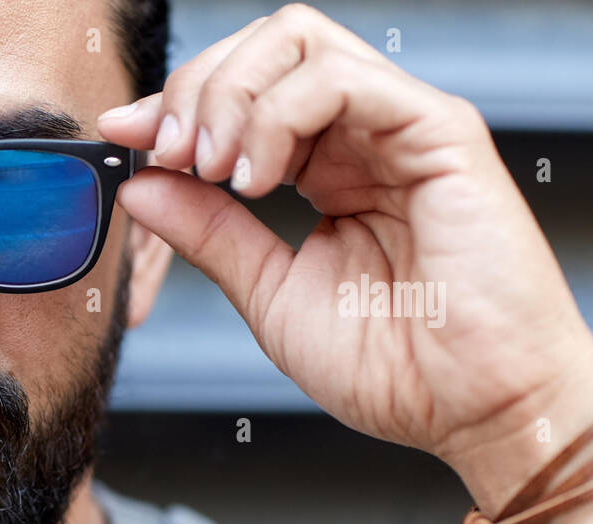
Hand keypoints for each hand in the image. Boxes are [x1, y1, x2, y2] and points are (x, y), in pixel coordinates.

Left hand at [98, 3, 592, 515]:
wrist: (470, 410)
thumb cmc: (392, 366)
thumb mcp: (269, 292)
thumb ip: (209, 232)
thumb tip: (141, 185)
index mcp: (325, 170)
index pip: (243, 98)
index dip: (176, 106)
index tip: (122, 134)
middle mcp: (361, 138)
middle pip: (265, 50)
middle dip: (196, 89)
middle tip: (165, 151)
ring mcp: (399, 128)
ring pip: (299, 43)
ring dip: (230, 96)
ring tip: (210, 168)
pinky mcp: (438, 132)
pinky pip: (342, 79)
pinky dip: (277, 116)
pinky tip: (255, 179)